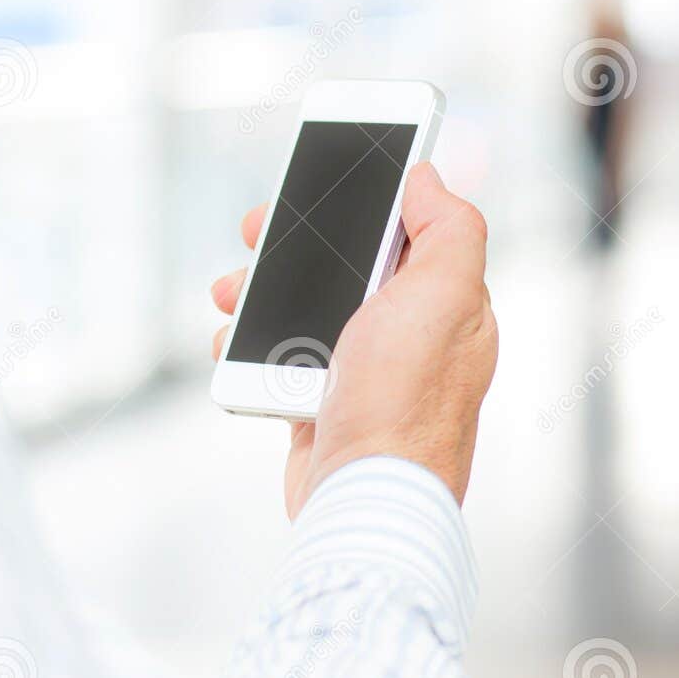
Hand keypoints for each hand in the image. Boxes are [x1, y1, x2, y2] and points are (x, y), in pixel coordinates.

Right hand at [212, 163, 497, 517]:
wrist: (363, 499)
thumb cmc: (405, 403)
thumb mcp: (444, 296)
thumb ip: (449, 229)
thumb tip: (429, 178)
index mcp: (447, 304)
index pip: (409, 232)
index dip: (366, 201)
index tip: (321, 180)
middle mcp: (411, 337)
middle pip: (349, 265)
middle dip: (298, 244)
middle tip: (255, 231)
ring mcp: (365, 373)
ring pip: (308, 308)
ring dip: (262, 290)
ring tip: (230, 293)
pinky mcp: (326, 406)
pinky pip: (284, 358)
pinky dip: (251, 344)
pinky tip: (229, 341)